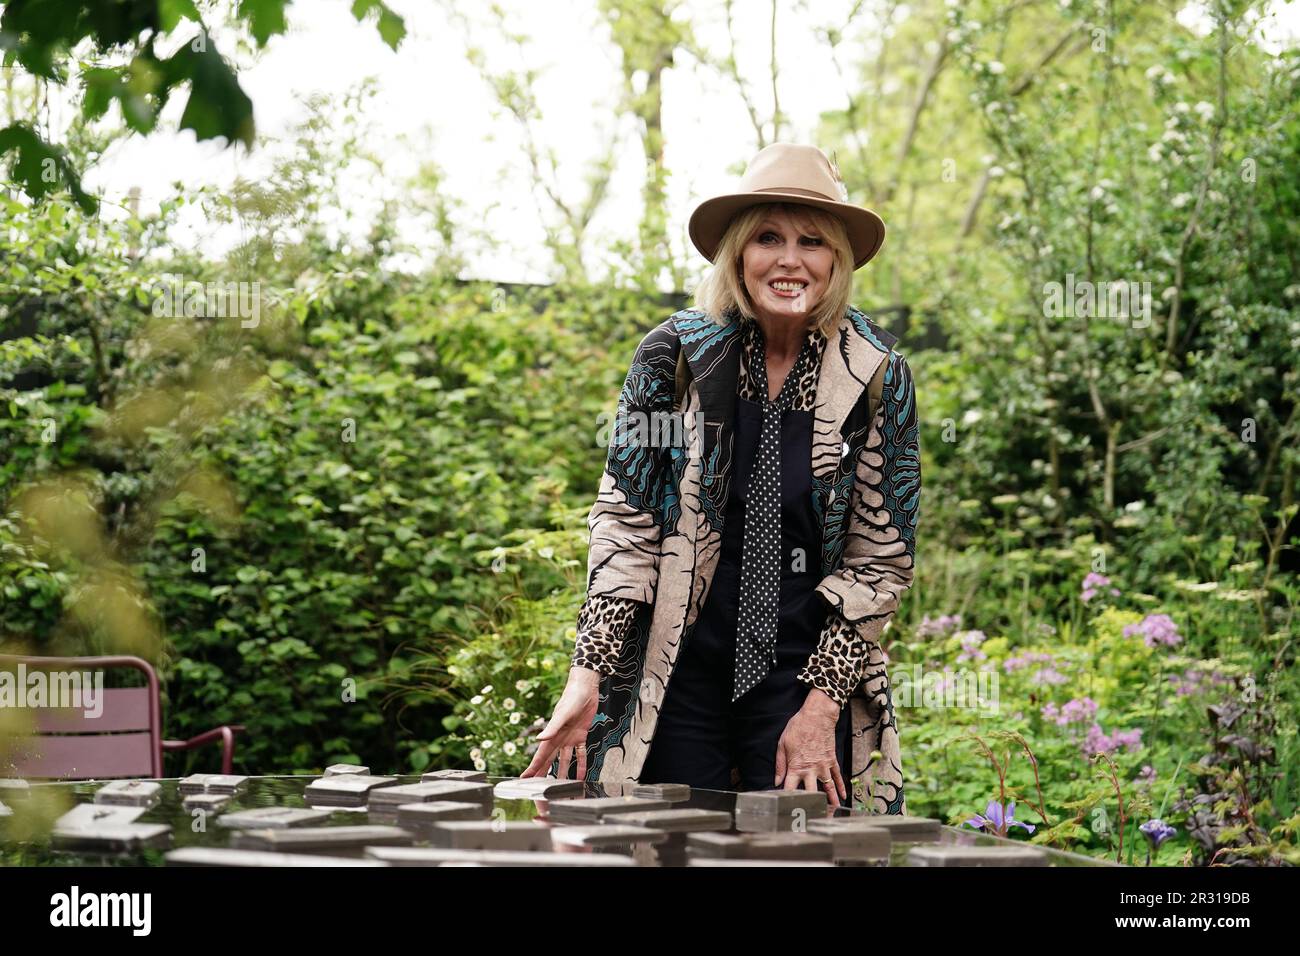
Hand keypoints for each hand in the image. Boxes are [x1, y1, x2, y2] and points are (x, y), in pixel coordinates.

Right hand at [521, 666, 599, 779]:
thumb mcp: (562, 714)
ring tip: (561, 788)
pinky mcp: (581, 735)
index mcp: (551, 735)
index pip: (540, 756)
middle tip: (540, 789)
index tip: (524, 780)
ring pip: (565, 760)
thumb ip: (551, 728)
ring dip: (563, 773)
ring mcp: (569, 738)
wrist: (585, 689)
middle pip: (550, 761)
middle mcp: (558, 738)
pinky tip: (581, 777)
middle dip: (544, 775)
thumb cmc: (571, 698)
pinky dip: (581, 765)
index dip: (532, 768)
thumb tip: (539, 740)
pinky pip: (581, 754)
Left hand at [774, 692, 846, 809]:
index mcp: (796, 767)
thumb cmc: (798, 727)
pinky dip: (840, 787)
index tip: (787, 810)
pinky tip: (843, 796)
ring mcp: (823, 766)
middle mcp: (811, 770)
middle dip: (811, 807)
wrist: (818, 716)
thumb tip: (776, 781)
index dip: (788, 800)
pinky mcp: (832, 760)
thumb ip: (780, 765)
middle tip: (811, 818)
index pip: (790, 789)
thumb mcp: (782, 744)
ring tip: (832, 813)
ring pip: (828, 788)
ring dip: (830, 801)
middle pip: (811, 793)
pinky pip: (837, 776)